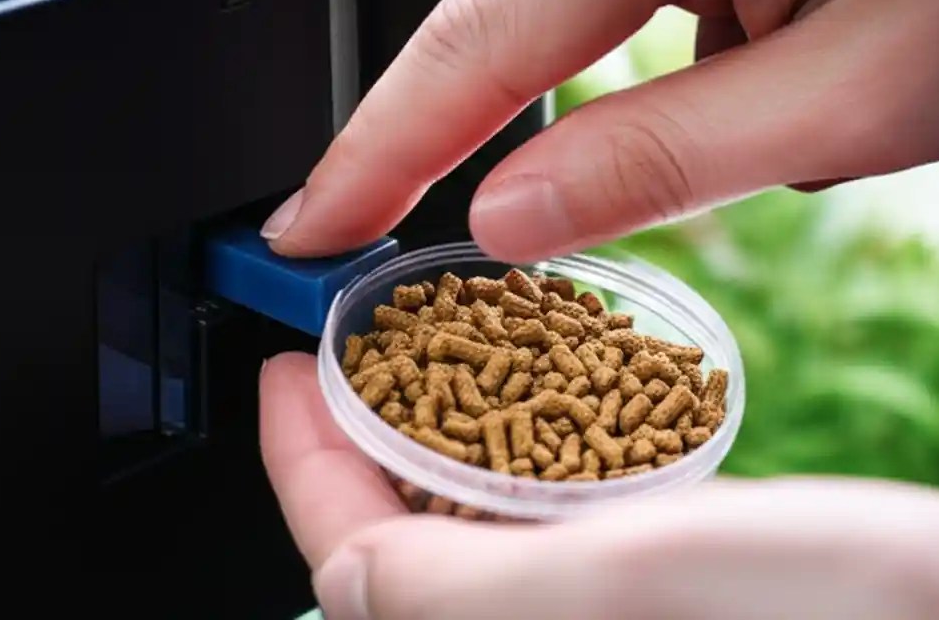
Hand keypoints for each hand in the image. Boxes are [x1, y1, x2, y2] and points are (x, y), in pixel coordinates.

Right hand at [260, 0, 938, 262]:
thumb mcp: (859, 89)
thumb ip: (663, 156)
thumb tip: (506, 214)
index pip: (472, 46)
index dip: (374, 151)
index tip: (302, 227)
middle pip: (501, 26)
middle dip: (452, 138)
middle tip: (395, 233)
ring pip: (586, 29)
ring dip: (620, 112)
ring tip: (748, 121)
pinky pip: (648, 7)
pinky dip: (672, 76)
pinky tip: (783, 79)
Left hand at [260, 353, 938, 619]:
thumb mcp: (599, 591)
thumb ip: (437, 588)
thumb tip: (338, 567)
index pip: (348, 555)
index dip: (298, 457)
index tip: (280, 368)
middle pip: (405, 536)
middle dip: (367, 436)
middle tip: (348, 345)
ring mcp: (593, 603)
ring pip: (474, 517)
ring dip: (440, 431)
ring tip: (423, 346)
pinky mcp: (658, 575)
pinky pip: (551, 509)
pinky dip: (521, 443)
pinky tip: (528, 389)